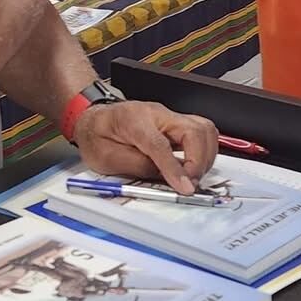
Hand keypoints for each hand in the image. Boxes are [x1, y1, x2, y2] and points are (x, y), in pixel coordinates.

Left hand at [74, 101, 217, 194]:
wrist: (95, 119)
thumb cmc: (97, 135)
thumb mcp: (104, 158)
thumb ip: (135, 166)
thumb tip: (163, 177)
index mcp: (133, 120)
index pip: (160, 144)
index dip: (175, 168)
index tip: (185, 187)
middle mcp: (157, 114)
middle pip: (193, 131)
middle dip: (198, 161)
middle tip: (190, 183)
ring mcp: (170, 116)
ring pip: (204, 129)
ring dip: (206, 156)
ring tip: (192, 176)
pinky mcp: (177, 123)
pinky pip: (203, 132)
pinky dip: (205, 151)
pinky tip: (195, 166)